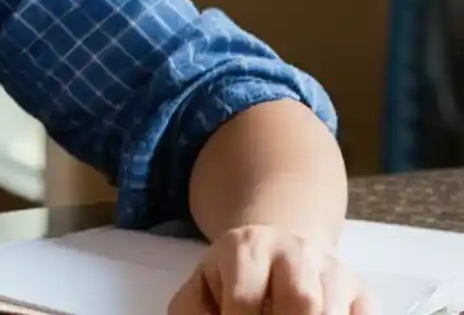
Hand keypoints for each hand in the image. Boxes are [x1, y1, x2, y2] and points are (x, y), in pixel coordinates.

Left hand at [168, 224, 373, 313]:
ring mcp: (334, 270)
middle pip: (302, 301)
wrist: (274, 246)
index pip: (246, 297)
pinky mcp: (362, 292)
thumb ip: (193, 313)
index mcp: (246, 247)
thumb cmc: (230, 279)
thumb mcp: (200, 289)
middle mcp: (295, 251)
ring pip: (333, 313)